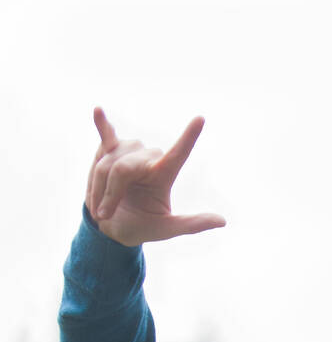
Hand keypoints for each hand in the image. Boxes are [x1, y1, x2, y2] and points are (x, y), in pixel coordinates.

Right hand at [85, 106, 225, 245]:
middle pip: (123, 167)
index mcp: (164, 174)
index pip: (179, 154)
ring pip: (107, 162)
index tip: (200, 119)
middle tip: (105, 214)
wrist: (110, 226)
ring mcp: (128, 150)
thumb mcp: (167, 229)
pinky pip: (105, 134)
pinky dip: (101, 124)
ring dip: (98, 186)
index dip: (189, 137)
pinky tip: (98, 111)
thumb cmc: (140, 227)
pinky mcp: (109, 148)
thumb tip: (222, 221)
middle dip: (111, 192)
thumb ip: (191, 224)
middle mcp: (148, 158)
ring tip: (101, 204)